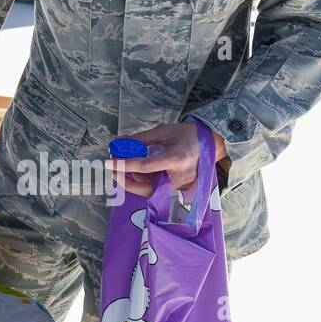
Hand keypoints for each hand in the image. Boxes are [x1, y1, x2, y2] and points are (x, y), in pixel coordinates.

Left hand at [109, 121, 228, 195]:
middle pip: (147, 188)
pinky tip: (137, 169)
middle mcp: (179, 176)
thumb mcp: (163, 132)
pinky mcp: (179, 187)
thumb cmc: (187, 134)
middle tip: (113, 170)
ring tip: (124, 165)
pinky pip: (157, 187)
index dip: (125, 165)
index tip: (109, 162)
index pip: (145, 166)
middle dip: (127, 182)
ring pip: (151, 190)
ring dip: (134, 180)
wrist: (211, 143)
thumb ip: (139, 139)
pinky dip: (144, 180)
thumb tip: (118, 142)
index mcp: (176, 159)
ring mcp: (180, 185)